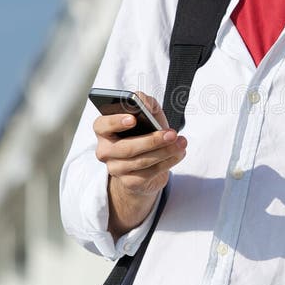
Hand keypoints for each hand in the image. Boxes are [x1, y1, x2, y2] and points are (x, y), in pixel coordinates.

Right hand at [93, 92, 185, 234]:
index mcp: (104, 130)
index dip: (116, 122)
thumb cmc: (144, 132)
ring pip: (141, 161)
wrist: (146, 163)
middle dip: (152, 140)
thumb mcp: (147, 115)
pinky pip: (149, 173)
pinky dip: (166, 163)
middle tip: (172, 133)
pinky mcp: (129, 182)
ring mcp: (115, 168)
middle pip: (126, 148)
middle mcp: (105, 150)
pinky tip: (178, 154)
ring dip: (165, 152)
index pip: (102, 125)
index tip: (134, 119)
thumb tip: (146, 104)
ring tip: (181, 143)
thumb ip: (145, 102)